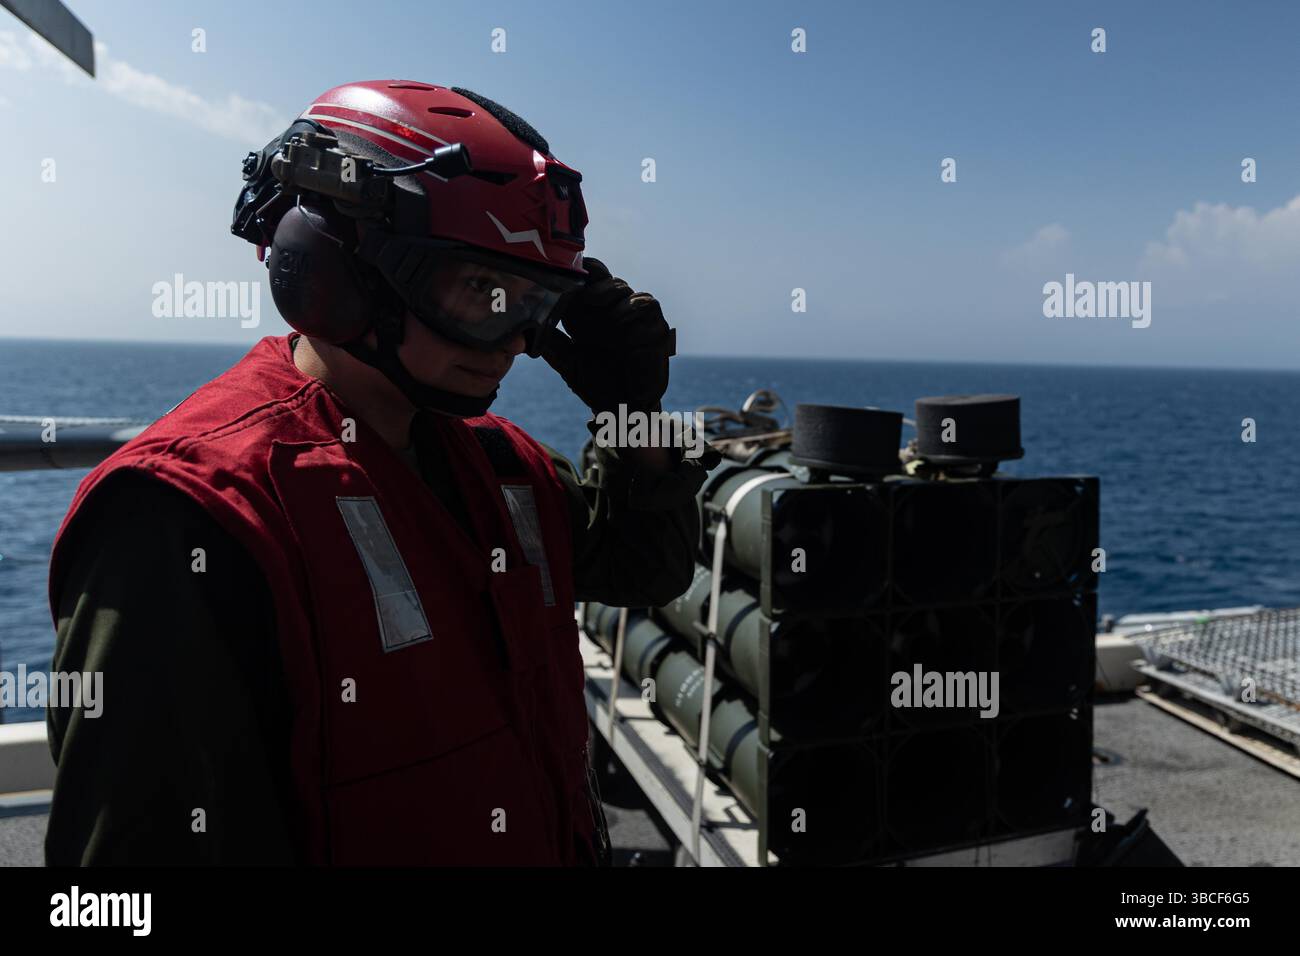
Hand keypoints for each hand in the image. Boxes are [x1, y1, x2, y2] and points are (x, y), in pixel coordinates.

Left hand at [541, 258, 675, 414]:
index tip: (560, 277)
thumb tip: (523, 327)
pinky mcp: (654, 325)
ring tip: (593, 303)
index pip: (585, 280)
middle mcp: (612, 309)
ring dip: (607, 293)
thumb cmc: (597, 384)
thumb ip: (551, 342)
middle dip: (589, 283)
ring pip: (622, 288)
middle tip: (576, 292)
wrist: (623, 411)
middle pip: (602, 278)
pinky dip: (630, 309)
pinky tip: (617, 320)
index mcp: (591, 313)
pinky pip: (645, 305)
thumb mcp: (567, 361)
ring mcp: (634, 315)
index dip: (574, 273)